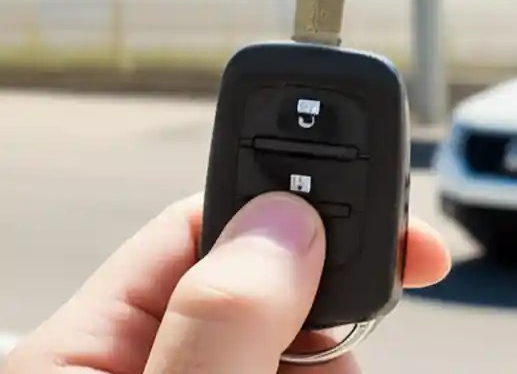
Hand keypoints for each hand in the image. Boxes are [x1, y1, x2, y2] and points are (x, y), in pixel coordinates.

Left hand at [2, 191, 450, 372]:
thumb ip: (220, 326)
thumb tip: (285, 220)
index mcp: (86, 348)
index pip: (204, 222)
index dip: (300, 193)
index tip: (387, 193)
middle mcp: (140, 366)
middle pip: (268, 278)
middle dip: (337, 285)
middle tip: (396, 281)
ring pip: (299, 343)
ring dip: (340, 357)